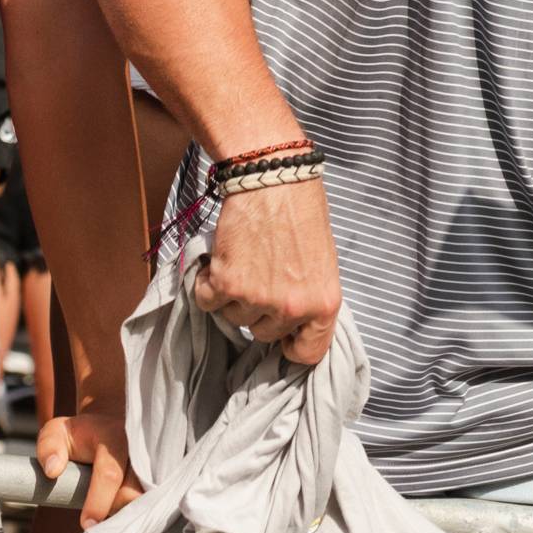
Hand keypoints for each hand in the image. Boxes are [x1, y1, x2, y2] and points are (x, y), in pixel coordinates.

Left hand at [34, 408, 141, 529]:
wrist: (110, 425)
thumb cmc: (79, 435)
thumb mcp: (57, 432)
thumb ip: (49, 447)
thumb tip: (53, 471)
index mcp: (113, 438)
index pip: (110, 474)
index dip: (98, 502)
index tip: (86, 524)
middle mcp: (139, 449)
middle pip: (132, 492)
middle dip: (113, 511)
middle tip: (95, 522)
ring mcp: (152, 462)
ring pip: (145, 498)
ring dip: (126, 514)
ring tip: (108, 518)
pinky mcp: (158, 474)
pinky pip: (153, 500)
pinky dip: (138, 512)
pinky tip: (124, 518)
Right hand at [189, 174, 341, 365]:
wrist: (276, 178)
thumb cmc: (302, 213)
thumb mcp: (322, 262)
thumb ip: (310, 297)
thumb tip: (294, 323)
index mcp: (325, 303)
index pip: (309, 353)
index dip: (292, 346)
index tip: (284, 335)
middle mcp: (293, 308)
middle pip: (265, 334)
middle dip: (260, 311)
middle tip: (262, 275)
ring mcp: (259, 299)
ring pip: (235, 318)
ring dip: (233, 295)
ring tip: (246, 259)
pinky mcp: (227, 284)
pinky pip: (208, 302)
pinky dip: (207, 284)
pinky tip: (223, 258)